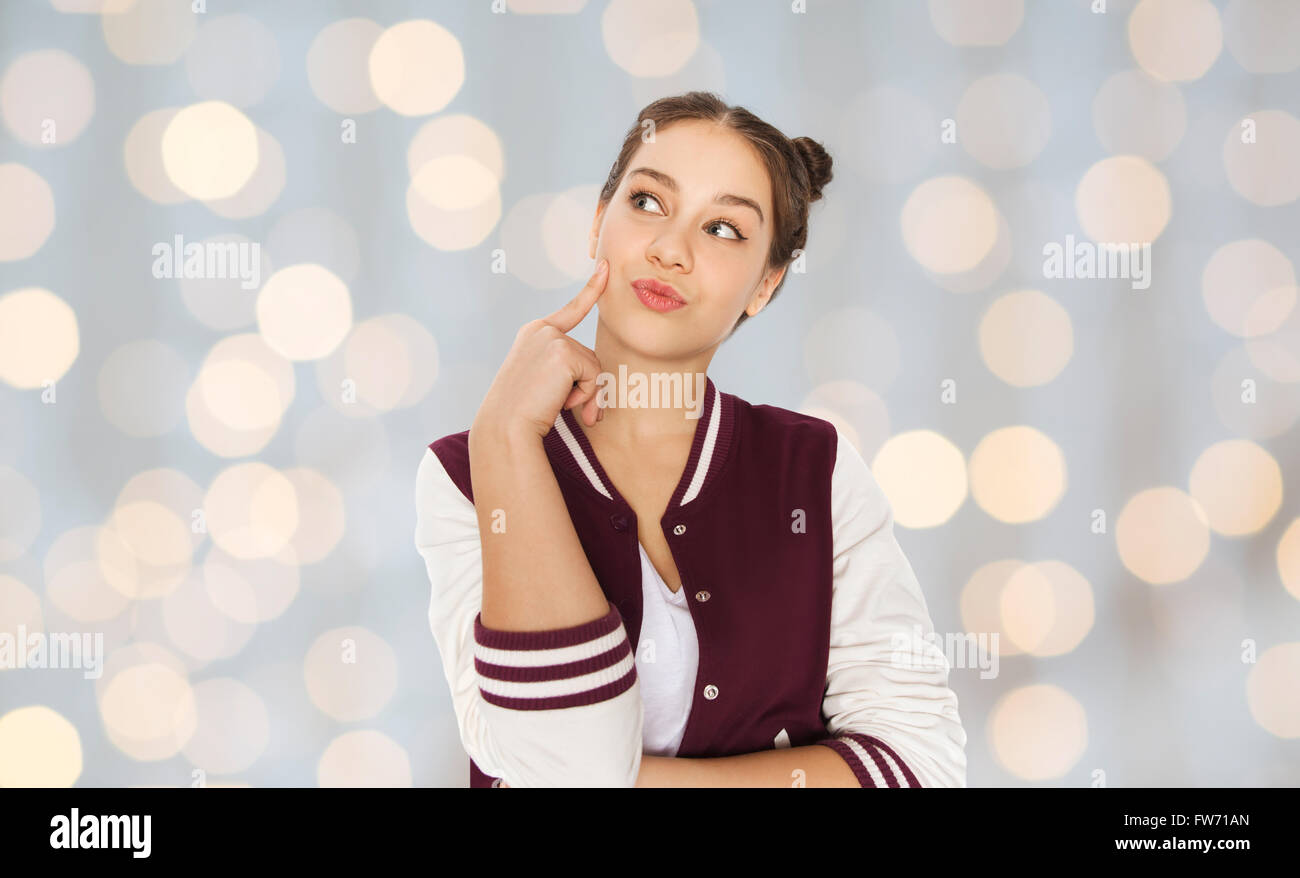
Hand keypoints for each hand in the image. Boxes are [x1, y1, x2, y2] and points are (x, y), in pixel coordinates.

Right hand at [472, 258, 609, 438]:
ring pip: (594, 367)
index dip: (591, 289)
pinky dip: (584, 396)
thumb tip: (599, 409)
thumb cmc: (522, 414)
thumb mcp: (544, 385)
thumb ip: (569, 379)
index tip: (605, 268)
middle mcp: (542, 330)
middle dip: (585, 387)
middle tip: (560, 404)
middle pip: (588, 355)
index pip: (571, 310)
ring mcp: (553, 338)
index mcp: (534, 333)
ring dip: (584, 394)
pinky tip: (559, 400)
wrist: (505, 426)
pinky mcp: (563, 352)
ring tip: (555, 402)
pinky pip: (594, 376)